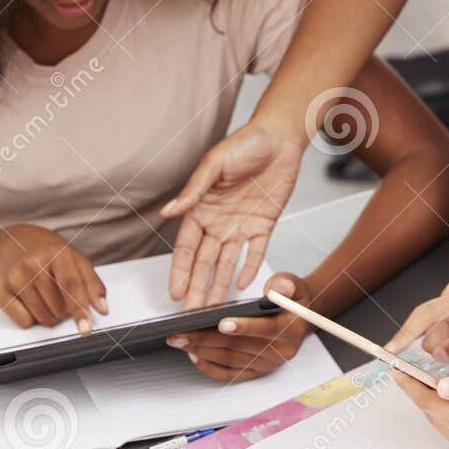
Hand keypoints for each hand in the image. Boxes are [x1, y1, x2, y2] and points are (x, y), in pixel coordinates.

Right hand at [0, 225, 107, 331]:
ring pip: (42, 317)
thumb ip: (91, 283)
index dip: (80, 309)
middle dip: (65, 311)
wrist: (9, 242)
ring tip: (45, 297)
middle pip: (58, 307)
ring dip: (49, 316)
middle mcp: (33, 264)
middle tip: (59, 296)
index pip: (71, 285)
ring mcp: (14, 277)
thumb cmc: (46, 252)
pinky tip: (28, 300)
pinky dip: (30, 318)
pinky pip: (23, 322)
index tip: (86, 327)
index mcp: (57, 253)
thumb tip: (102, 309)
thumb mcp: (74, 258)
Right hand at [161, 119, 303, 307]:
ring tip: (212, 308)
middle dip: (196, 286)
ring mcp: (241, 225)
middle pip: (204, 261)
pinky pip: (255, 251)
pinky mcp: (264, 224)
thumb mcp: (215, 163)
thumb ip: (193, 190)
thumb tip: (168, 211)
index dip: (180, 270)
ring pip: (226, 262)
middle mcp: (218, 221)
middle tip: (191, 312)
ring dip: (219, 284)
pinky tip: (244, 285)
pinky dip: (250, 267)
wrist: (280, 136)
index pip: (186, 246)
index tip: (175, 292)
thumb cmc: (245, 142)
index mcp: (201, 207)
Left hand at [166, 272, 312, 382]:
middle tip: (180, 334)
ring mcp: (267, 364)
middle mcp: (279, 352)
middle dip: (206, 340)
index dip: (243, 326)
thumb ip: (284, 285)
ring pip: (230, 361)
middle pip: (239, 347)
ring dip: (202, 352)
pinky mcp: (257, 372)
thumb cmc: (293, 300)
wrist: (302, 319)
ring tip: (181, 342)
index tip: (221, 323)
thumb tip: (276, 289)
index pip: (264, 329)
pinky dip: (210, 367)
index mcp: (289, 330)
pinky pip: (230, 374)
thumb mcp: (294, 285)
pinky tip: (195, 356)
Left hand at [394, 364, 448, 448]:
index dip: (410, 384)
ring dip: (435, 402)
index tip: (397, 369)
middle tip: (412, 370)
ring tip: (436, 380)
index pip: (430, 401)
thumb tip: (441, 386)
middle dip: (421, 390)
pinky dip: (448, 413)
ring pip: (440, 422)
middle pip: (432, 412)